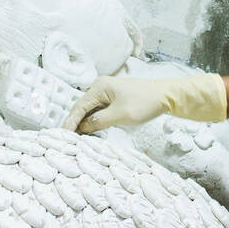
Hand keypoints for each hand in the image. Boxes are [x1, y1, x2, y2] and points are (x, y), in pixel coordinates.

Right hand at [62, 73, 226, 132]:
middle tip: (64, 140)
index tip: (61, 136)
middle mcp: (100, 87)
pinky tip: (90, 133)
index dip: (69, 122)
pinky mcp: (115, 99)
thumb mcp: (120, 115)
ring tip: (74, 139)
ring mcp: (107, 93)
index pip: (78, 107)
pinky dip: (94, 121)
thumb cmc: (144, 103)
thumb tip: (82, 128)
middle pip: (82, 108)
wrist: (166, 96)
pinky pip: (99, 111)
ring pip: (90, 111)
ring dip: (84, 124)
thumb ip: (99, 122)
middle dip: (74, 123)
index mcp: (99, 87)